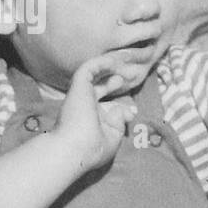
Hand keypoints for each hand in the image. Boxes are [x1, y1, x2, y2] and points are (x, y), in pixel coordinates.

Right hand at [52, 55, 138, 173]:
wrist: (76, 149)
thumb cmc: (93, 148)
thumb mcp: (112, 135)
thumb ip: (119, 121)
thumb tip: (128, 110)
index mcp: (89, 118)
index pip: (103, 105)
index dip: (118, 104)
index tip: (132, 111)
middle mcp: (83, 104)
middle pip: (98, 86)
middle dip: (114, 80)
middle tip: (131, 75)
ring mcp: (80, 93)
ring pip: (94, 72)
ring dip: (110, 65)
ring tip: (128, 58)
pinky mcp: (79, 85)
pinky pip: (90, 67)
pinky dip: (103, 62)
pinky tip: (118, 60)